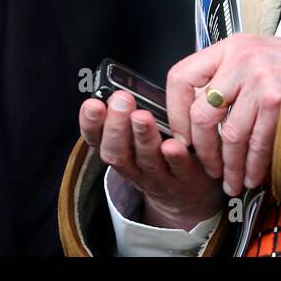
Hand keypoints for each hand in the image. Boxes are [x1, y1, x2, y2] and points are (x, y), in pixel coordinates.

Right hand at [79, 91, 224, 229]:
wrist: (190, 198)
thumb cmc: (162, 155)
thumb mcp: (140, 136)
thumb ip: (132, 113)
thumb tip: (123, 82)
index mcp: (119, 151)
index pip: (96, 140)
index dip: (90, 124)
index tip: (93, 103)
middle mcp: (134, 168)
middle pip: (117, 152)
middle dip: (116, 126)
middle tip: (121, 101)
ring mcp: (159, 178)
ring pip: (146, 160)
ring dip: (143, 138)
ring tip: (142, 117)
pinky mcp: (186, 182)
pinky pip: (179, 171)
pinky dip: (175, 158)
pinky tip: (173, 144)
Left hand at [167, 34, 280, 196]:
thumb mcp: (256, 55)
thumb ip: (227, 77)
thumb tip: (196, 119)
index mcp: (228, 47)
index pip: (181, 78)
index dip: (175, 113)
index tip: (183, 137)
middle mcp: (240, 59)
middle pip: (201, 113)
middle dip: (204, 150)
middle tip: (210, 168)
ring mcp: (261, 79)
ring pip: (230, 136)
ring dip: (230, 166)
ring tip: (232, 182)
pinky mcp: (279, 100)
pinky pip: (257, 143)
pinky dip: (253, 165)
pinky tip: (252, 177)